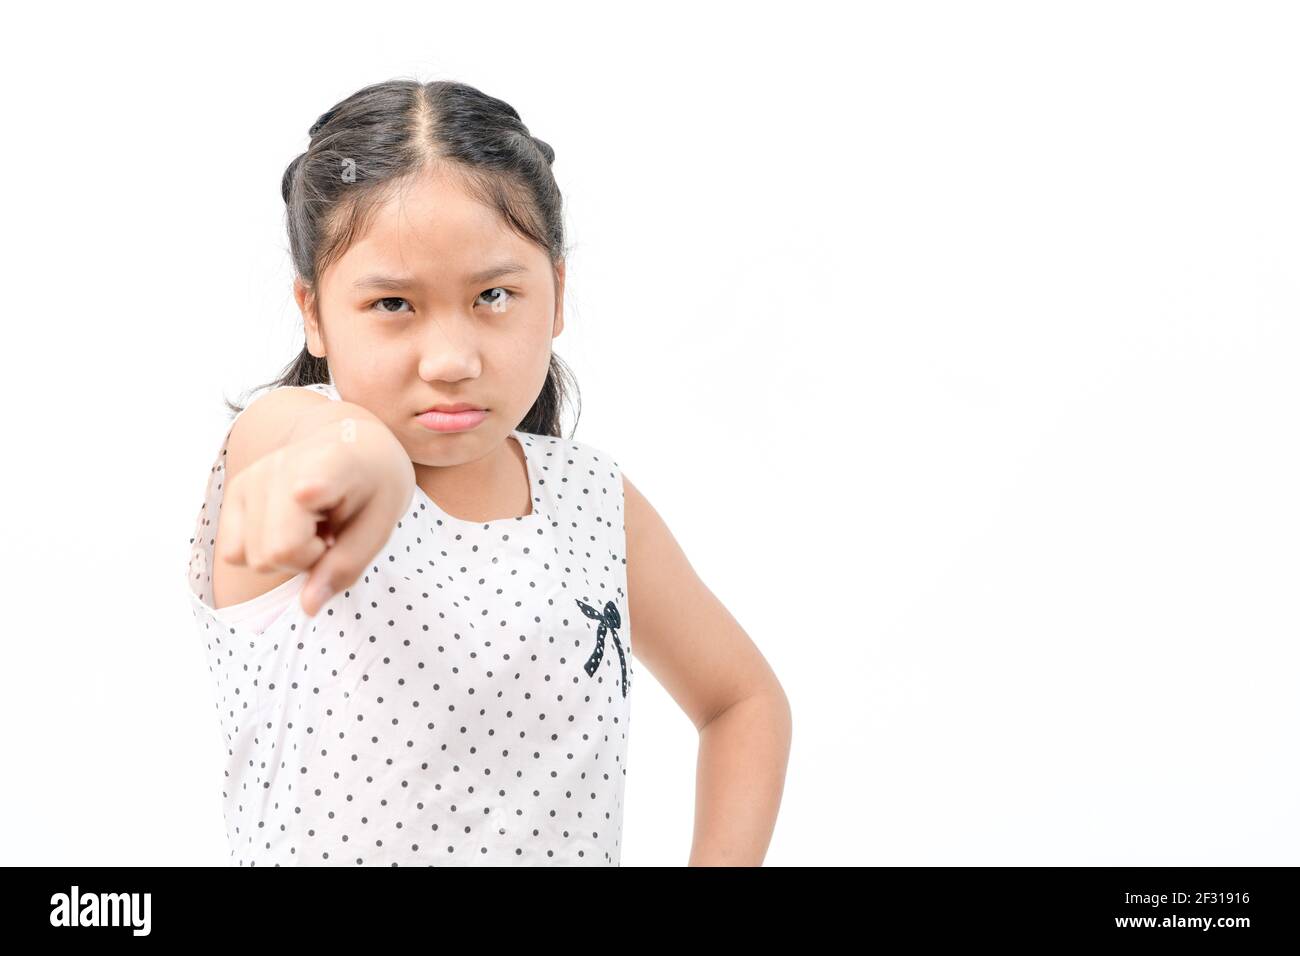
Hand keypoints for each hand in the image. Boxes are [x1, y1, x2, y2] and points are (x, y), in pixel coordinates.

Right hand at [218, 420, 413, 616]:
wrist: (354, 443)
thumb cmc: (375, 485)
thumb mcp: (380, 527)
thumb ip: (345, 566)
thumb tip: (308, 607)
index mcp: (328, 466)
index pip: (297, 515)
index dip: (309, 526)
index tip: (315, 506)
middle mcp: (277, 467)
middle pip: (271, 554)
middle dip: (305, 560)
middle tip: (331, 534)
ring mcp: (250, 477)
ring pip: (249, 557)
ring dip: (284, 555)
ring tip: (313, 526)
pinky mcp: (234, 489)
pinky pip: (233, 551)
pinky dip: (262, 549)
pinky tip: (290, 526)